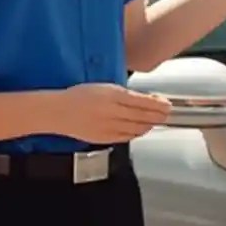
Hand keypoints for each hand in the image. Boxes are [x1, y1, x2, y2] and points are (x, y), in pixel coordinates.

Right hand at [50, 83, 170, 143]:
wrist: (58, 112)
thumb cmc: (79, 96)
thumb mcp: (104, 87)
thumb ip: (124, 94)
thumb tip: (144, 100)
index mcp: (113, 95)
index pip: (143, 102)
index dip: (158, 104)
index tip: (167, 103)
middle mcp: (113, 112)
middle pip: (143, 116)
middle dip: (159, 115)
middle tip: (168, 113)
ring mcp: (109, 127)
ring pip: (137, 128)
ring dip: (150, 124)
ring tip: (157, 120)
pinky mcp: (104, 138)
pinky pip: (127, 137)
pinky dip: (138, 133)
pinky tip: (142, 129)